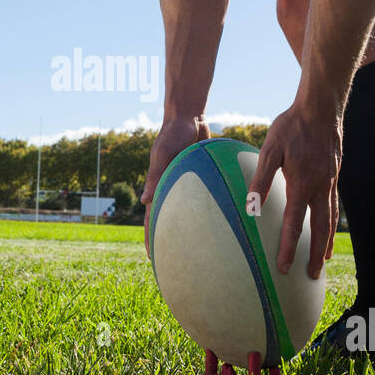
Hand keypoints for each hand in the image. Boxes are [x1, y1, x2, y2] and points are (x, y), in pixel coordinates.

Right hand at [140, 115, 211, 256]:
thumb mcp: (162, 153)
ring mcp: (187, 183)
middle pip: (172, 218)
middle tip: (180, 258)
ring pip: (191, 210)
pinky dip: (214, 206)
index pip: (152, 217)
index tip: (153, 256)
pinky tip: (230, 217)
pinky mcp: (201, 176)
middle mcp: (172, 188)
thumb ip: (155, 176)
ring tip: (206, 246)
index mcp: (159, 186)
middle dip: (173, 238)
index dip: (151, 237)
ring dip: (196, 226)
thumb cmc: (172, 133)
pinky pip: (207, 196)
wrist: (188, 116)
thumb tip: (144, 201)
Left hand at [247, 101, 340, 278]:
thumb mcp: (270, 149)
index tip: (283, 267)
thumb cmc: (291, 126)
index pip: (294, 223)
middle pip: (319, 228)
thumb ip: (261, 179)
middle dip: (315, 254)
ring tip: (325, 259)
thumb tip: (251, 206)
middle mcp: (320, 186)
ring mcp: (330, 181)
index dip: (288, 247)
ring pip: (330, 218)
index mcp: (301, 183)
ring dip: (327, 241)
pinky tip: (327, 227)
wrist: (321, 107)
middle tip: (312, 276)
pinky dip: (331, 221)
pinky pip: (334, 204)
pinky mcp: (335, 174)